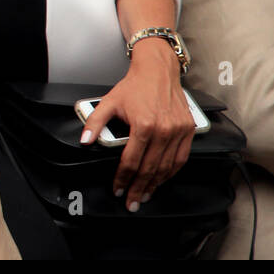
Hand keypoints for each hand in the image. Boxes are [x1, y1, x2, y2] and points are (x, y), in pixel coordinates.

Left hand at [80, 39, 193, 210]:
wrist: (158, 71)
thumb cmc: (134, 86)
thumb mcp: (109, 102)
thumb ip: (95, 123)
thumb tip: (85, 141)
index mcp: (143, 125)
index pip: (131, 161)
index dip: (123, 179)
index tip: (118, 190)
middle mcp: (164, 130)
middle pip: (149, 168)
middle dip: (139, 188)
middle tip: (132, 202)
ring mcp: (178, 131)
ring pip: (167, 167)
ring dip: (156, 184)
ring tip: (146, 195)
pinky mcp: (188, 130)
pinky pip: (181, 158)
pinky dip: (171, 172)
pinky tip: (162, 179)